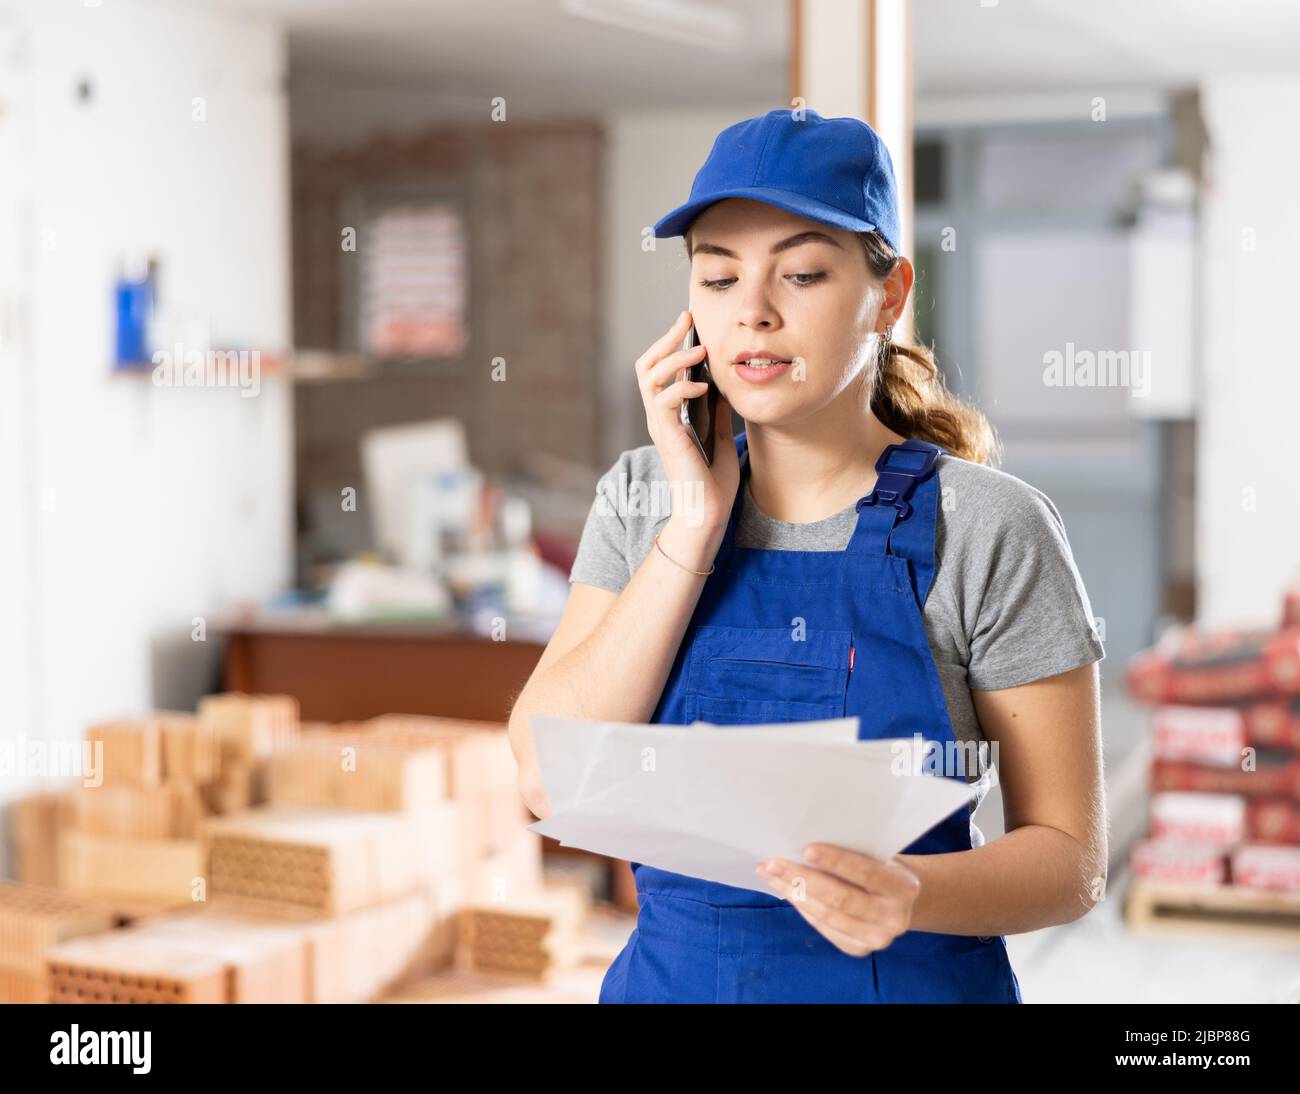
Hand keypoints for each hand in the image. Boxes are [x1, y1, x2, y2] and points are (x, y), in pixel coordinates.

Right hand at [634, 310, 737, 534]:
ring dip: (673, 358)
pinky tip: (701, 385)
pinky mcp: (667, 437)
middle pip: (646, 366)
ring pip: (649, 378)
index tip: (689, 323)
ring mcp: (660, 426)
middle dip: (665, 338)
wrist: (708, 513)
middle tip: (685, 319)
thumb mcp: (722, 436)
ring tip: (698, 349)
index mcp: (669, 415)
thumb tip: (724, 383)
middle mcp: (659, 417)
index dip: (670, 344)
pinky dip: (680, 387)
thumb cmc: (714, 483)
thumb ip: (719, 410)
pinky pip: (663, 402)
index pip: (659, 370)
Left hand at [756, 844, 920, 956]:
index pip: (866, 872)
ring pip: (827, 916)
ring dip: (794, 893)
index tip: (806, 849)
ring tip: (769, 874)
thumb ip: (853, 851)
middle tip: (773, 863)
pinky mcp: (859, 949)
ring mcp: (877, 939)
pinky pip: (824, 927)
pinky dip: (802, 907)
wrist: (902, 900)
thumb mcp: (879, 854)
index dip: (836, 861)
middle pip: (841, 899)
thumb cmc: (882, 865)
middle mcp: (894, 918)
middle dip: (803, 879)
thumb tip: (802, 841)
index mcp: (904, 887)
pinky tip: (785, 890)